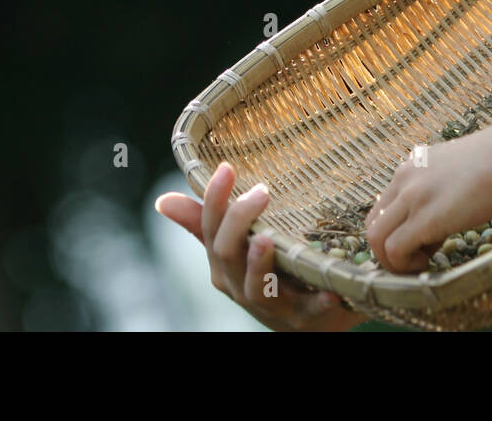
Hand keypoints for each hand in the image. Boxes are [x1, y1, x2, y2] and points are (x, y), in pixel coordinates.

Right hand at [155, 162, 370, 331]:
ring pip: (255, 289)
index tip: (227, 168)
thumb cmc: (270, 277)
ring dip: (259, 264)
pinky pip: (308, 312)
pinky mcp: (304, 319)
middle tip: (261, 191)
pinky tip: (328, 292)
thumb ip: (205, 224)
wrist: (311, 323)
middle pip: (227, 254)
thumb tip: (162, 200)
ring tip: (266, 240)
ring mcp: (272, 306)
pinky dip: (317, 303)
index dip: (214, 200)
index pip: (210, 229)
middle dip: (239, 221)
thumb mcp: (237, 249)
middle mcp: (240, 286)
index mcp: (222, 265)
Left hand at [365, 128, 491, 273]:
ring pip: (375, 239)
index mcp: (408, 169)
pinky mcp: (426, 216)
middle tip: (416, 259)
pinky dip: (404, 264)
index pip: (382, 208)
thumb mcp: (452, 171)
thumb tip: (434, 225)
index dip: (396, 232)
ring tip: (422, 262)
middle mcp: (403, 180)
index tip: (421, 241)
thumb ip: (436, 190)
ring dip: (393, 261)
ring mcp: (412, 197)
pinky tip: (429, 261)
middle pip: (372, 225)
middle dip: (387, 251)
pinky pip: (395, 248)